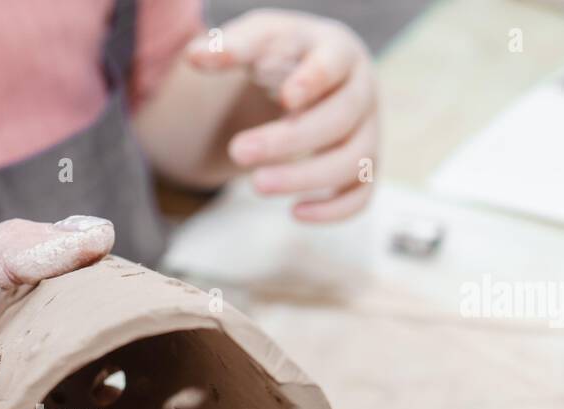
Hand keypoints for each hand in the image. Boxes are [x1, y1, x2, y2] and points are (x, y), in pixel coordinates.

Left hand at [187, 10, 377, 220]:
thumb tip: (194, 57)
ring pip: (355, 162)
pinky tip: (294, 213)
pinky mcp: (364, 167)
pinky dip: (334, 210)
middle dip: (289, 140)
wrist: (306, 77)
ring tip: (256, 184)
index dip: (314, 80)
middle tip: (238, 151)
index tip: (285, 97)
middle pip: (340, 119)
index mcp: (338, 51)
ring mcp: (369, 131)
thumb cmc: (283, 55)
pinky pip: (361, 195)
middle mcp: (362, 92)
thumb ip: (230, 46)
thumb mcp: (257, 39)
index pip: (335, 64)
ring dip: (306, 178)